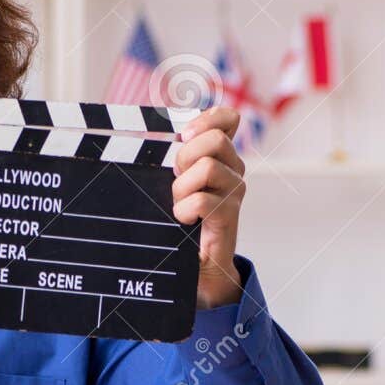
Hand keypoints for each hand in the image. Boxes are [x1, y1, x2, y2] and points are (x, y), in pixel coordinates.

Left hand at [171, 105, 246, 308]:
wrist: (199, 265)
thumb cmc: (181, 218)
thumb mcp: (176, 180)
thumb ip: (174, 156)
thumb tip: (150, 132)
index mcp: (221, 155)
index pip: (229, 118)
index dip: (208, 119)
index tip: (184, 135)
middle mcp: (234, 170)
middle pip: (216, 139)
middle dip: (186, 156)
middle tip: (175, 178)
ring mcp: (234, 193)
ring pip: (209, 167)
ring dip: (183, 187)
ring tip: (178, 203)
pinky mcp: (229, 216)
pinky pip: (204, 201)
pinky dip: (184, 210)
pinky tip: (182, 220)